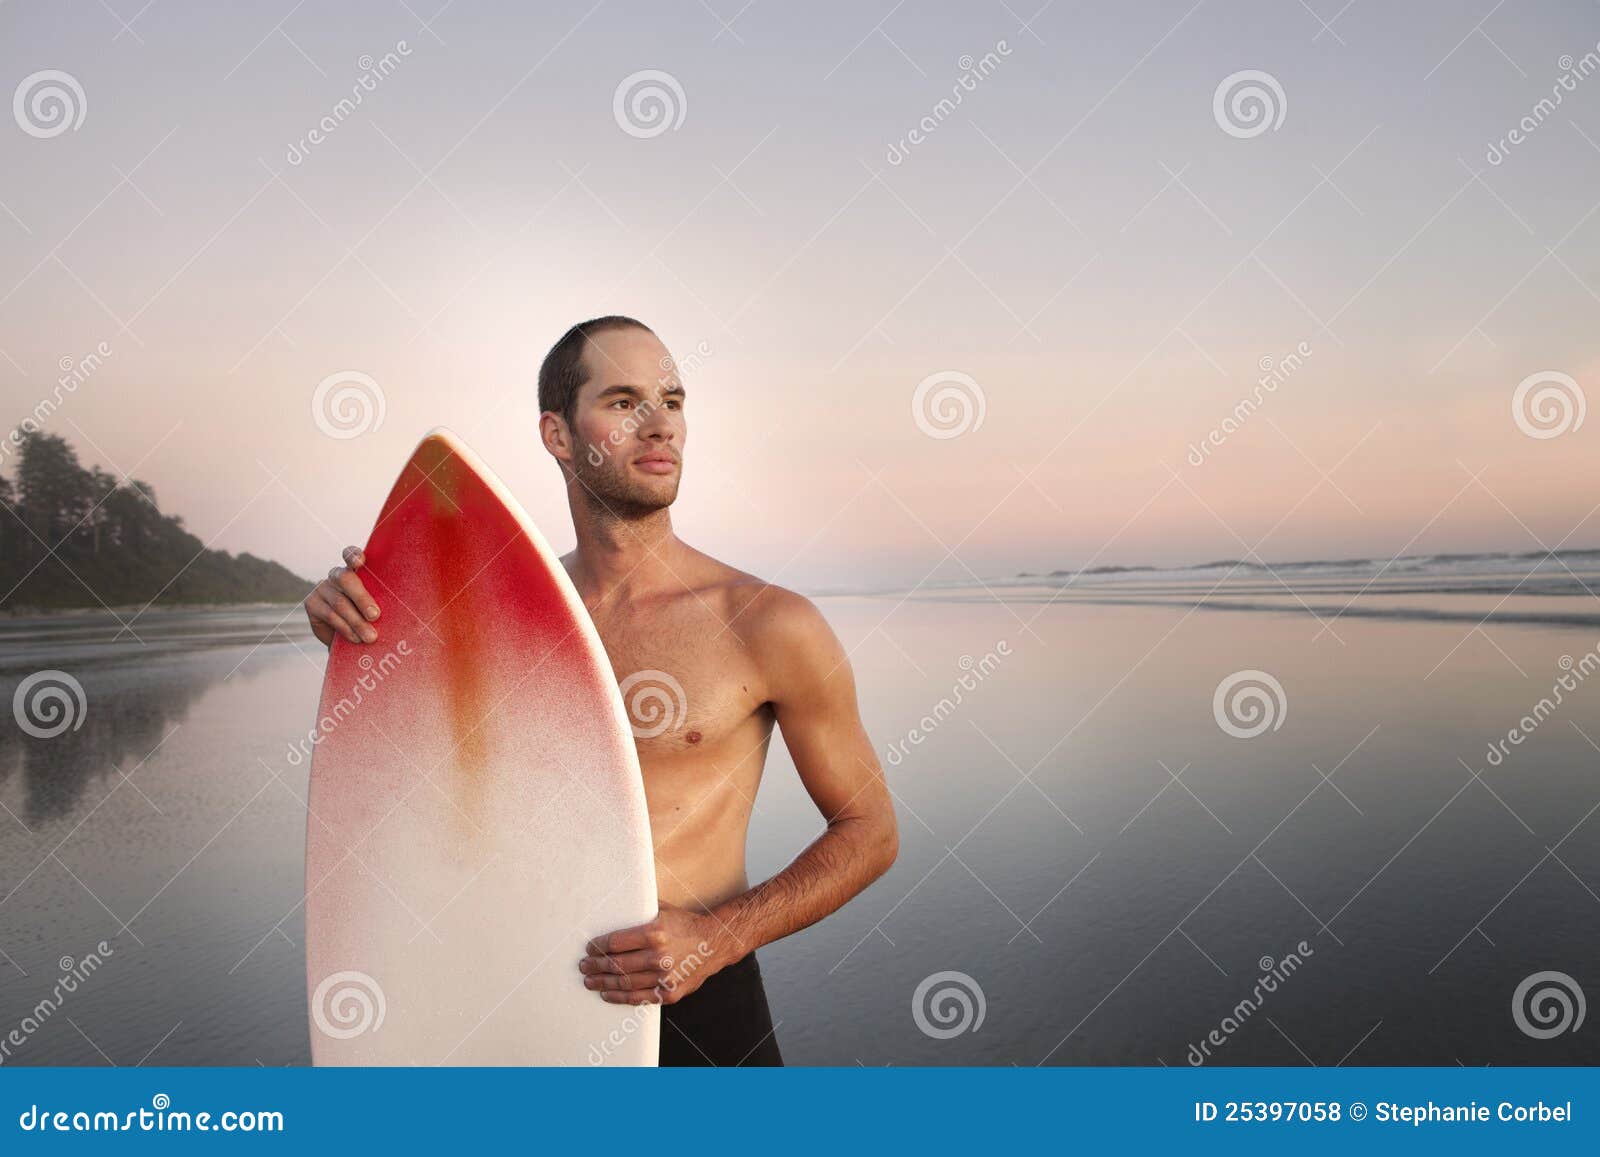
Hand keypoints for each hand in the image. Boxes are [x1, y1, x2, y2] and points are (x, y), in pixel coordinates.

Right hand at [304, 545, 381, 647]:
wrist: (348, 641)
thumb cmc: (371, 620)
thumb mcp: (378, 607)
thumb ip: (384, 600)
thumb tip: (405, 606)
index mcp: (355, 570)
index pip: (351, 555)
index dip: (353, 555)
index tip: (360, 561)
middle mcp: (337, 575)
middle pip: (346, 579)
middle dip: (362, 598)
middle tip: (375, 615)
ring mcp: (322, 588)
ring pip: (340, 602)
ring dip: (357, 622)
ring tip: (370, 637)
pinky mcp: (311, 603)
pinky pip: (330, 615)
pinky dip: (346, 628)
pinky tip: (356, 638)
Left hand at [578, 904, 731, 1005]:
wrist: (714, 944)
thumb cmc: (685, 925)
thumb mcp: (662, 910)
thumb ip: (639, 910)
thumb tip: (614, 902)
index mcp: (654, 933)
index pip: (615, 942)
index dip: (598, 947)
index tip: (589, 949)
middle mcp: (658, 957)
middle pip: (616, 964)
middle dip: (595, 966)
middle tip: (584, 966)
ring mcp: (664, 978)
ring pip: (624, 983)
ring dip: (603, 983)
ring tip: (590, 980)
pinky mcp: (669, 993)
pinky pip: (639, 998)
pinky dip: (620, 997)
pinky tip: (608, 993)